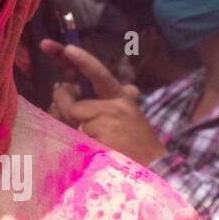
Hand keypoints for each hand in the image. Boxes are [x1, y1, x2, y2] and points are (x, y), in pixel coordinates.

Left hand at [40, 38, 167, 166]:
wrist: (156, 171)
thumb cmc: (138, 145)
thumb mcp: (129, 117)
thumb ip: (112, 101)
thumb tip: (93, 87)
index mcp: (121, 98)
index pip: (99, 73)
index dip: (82, 60)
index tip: (67, 48)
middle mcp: (114, 105)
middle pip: (70, 98)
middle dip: (62, 104)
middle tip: (69, 114)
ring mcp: (106, 121)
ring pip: (69, 118)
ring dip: (70, 127)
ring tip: (93, 139)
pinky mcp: (100, 138)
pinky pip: (74, 135)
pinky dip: (78, 142)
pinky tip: (96, 149)